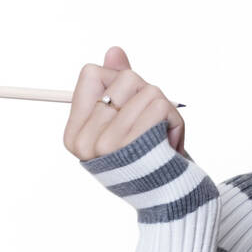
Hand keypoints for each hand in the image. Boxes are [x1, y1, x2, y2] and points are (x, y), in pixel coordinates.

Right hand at [63, 46, 188, 160]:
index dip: (118, 82)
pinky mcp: (137, 147)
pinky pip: (161, 106)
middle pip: (124, 78)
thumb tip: (114, 51)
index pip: (91, 74)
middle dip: (148, 96)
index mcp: (76, 134)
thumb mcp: (128, 121)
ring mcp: (110, 145)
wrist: (172, 200)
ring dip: (166, 111)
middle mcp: (87, 142)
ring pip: (148, 90)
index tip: (128, 109)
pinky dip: (176, 121)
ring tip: (162, 138)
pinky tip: (171, 145)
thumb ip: (118, 85)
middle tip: (152, 127)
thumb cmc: (149, 159)